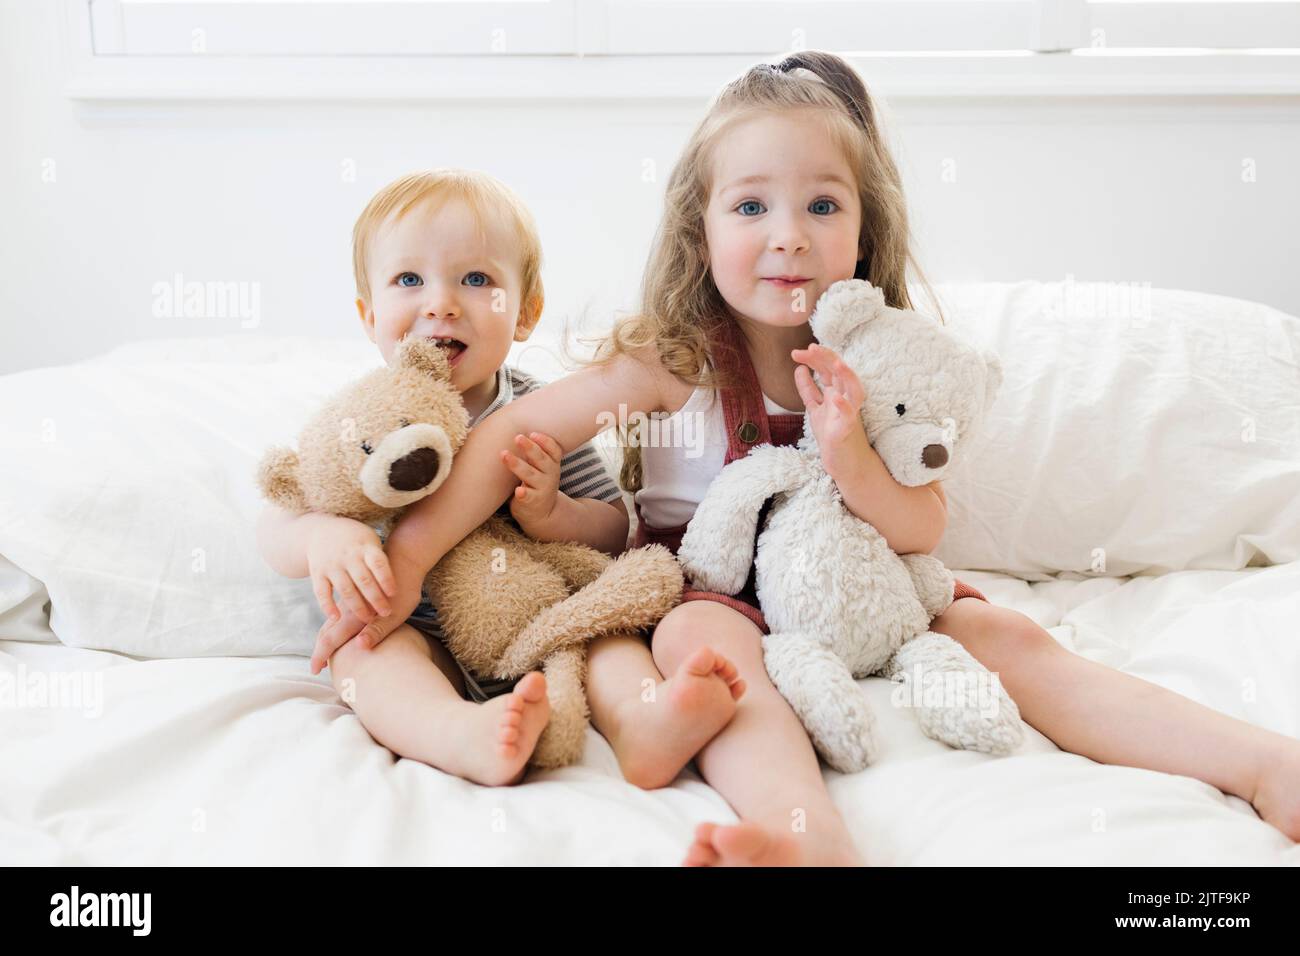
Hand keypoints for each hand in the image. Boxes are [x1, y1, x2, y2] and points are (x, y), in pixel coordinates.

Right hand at [305, 515, 396, 623]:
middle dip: (376, 599)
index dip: (386, 579)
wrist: (322, 530)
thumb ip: (379, 561)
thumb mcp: (370, 541)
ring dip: (357, 606)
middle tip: (386, 613)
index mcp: (365, 547)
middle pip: (364, 580)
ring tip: (368, 620)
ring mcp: (332, 564)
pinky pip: (322, 592)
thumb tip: (398, 584)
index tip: (394, 594)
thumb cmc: (356, 541)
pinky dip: (328, 606)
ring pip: (345, 589)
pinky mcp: (317, 573)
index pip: (378, 563)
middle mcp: (348, 556)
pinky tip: (337, 618)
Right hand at [309, 574, 421, 674]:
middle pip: (327, 631)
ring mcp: (349, 599)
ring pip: (330, 620)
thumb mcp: (396, 613)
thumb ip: (377, 630)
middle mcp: (348, 608)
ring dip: (324, 638)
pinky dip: (331, 621)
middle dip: (321, 650)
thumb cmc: (405, 589)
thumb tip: (360, 646)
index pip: (332, 639)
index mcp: (355, 616)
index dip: (322, 655)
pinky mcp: (355, 593)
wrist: (405, 556)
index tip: (314, 670)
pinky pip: (337, 609)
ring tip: (323, 652)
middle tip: (315, 668)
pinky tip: (333, 627)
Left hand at [501, 432, 562, 530]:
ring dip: (517, 464)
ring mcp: (542, 489)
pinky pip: (528, 497)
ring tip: (504, 455)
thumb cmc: (536, 484)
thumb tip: (516, 426)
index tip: (533, 433)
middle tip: (517, 437)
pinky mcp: (532, 502)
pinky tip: (518, 491)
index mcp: (552, 464)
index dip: (545, 442)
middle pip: (541, 459)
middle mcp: (549, 475)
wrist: (543, 514)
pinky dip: (524, 494)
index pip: (554, 451)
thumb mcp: (540, 468)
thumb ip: (534, 452)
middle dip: (530, 448)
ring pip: (530, 475)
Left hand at [792, 342, 868, 475]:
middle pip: (839, 372)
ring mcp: (848, 413)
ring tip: (836, 363)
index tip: (795, 352)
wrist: (844, 462)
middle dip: (826, 358)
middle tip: (810, 347)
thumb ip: (808, 389)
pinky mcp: (848, 429)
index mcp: (835, 392)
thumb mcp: (815, 408)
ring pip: (853, 389)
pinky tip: (836, 398)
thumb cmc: (832, 433)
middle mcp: (843, 398)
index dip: (813, 358)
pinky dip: (844, 406)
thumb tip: (799, 368)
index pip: (826, 368)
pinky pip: (849, 416)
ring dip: (846, 376)